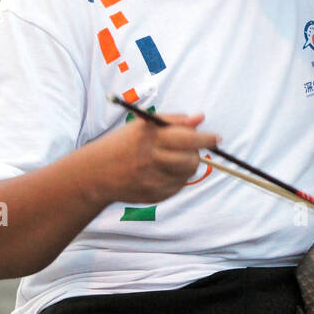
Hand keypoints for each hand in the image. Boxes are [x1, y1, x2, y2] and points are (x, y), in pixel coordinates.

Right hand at [93, 111, 219, 206]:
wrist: (96, 173)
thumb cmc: (124, 144)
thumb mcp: (144, 125)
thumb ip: (174, 120)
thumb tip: (201, 118)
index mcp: (149, 138)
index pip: (187, 138)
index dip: (206, 139)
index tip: (217, 138)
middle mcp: (150, 159)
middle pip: (191, 160)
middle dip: (196, 153)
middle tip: (190, 149)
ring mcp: (152, 181)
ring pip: (187, 174)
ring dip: (186, 165)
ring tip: (171, 159)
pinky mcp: (153, 196)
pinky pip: (177, 187)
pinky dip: (176, 178)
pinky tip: (162, 172)